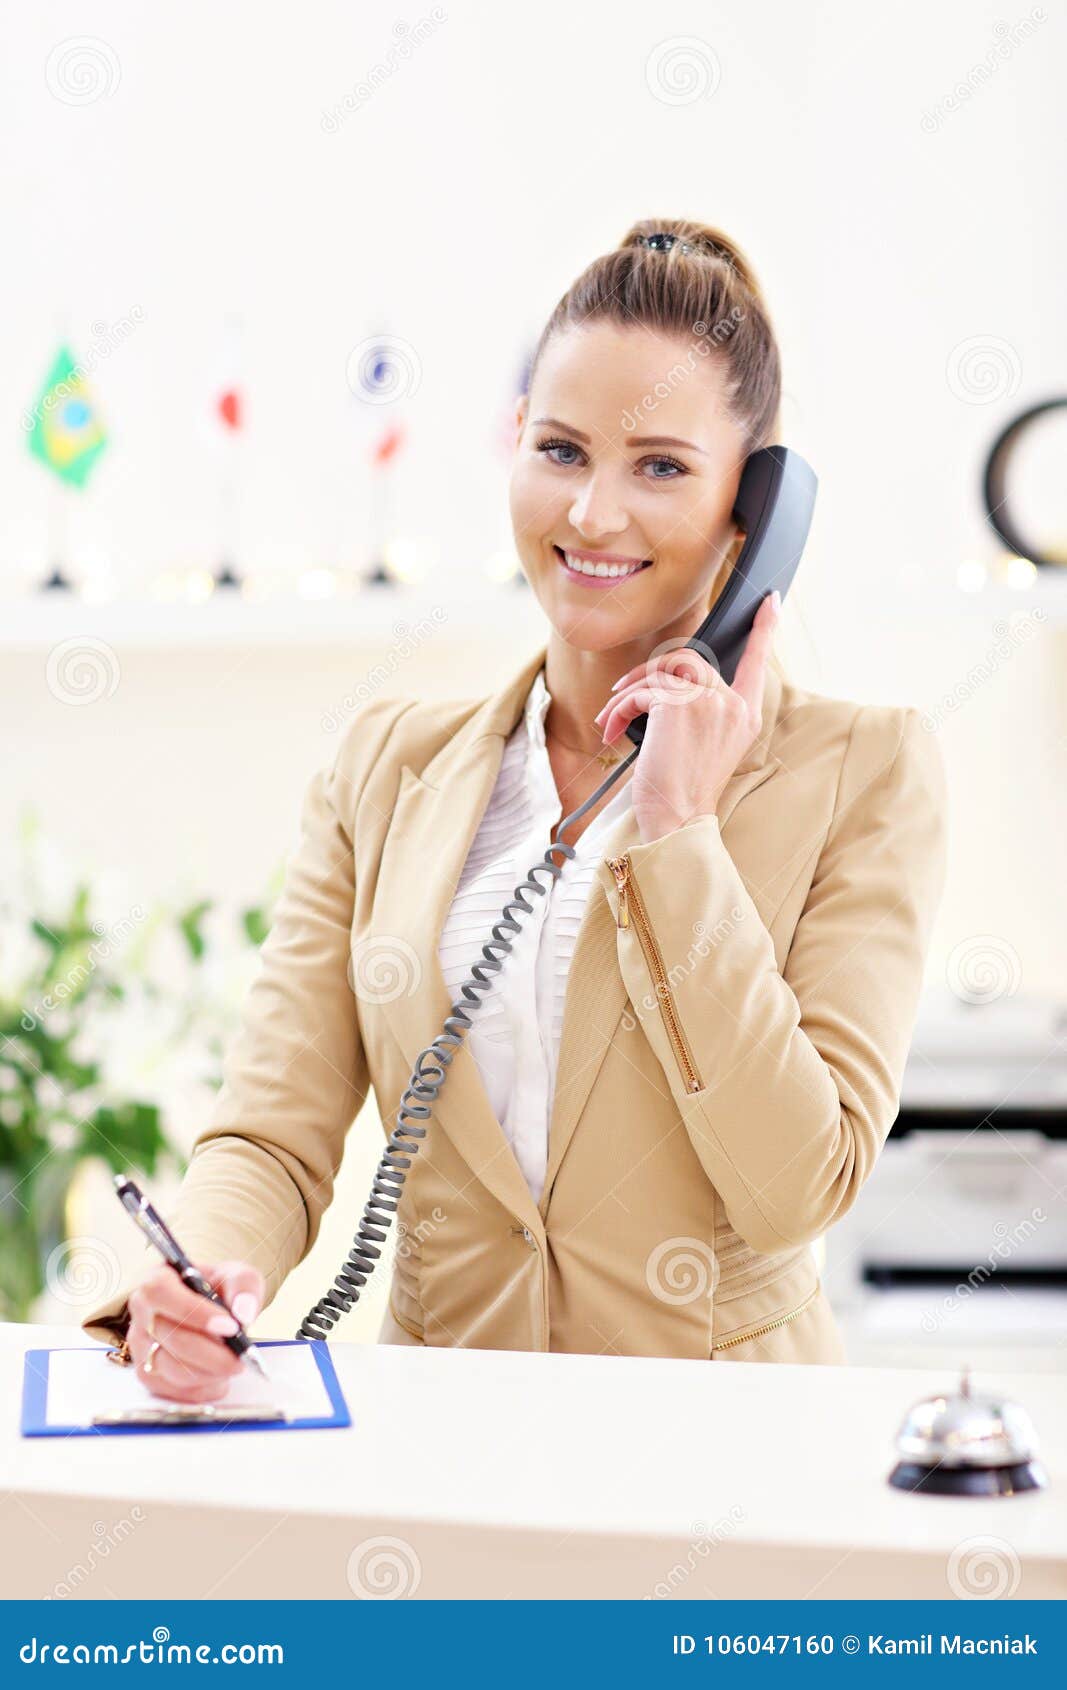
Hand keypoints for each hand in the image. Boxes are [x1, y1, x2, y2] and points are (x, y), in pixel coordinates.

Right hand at [126, 1259, 264, 1402]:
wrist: (207, 1309)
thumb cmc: (216, 1289)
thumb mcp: (235, 1275)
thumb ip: (243, 1286)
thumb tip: (243, 1313)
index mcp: (157, 1279)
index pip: (162, 1293)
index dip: (195, 1312)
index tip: (230, 1327)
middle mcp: (142, 1312)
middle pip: (172, 1338)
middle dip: (212, 1354)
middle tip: (240, 1359)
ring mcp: (141, 1344)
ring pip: (171, 1368)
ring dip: (208, 1373)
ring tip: (231, 1366)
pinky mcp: (146, 1372)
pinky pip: (171, 1389)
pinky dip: (200, 1389)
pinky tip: (217, 1378)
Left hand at [593, 591, 780, 843]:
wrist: (676, 818)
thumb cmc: (682, 790)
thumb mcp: (703, 746)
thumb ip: (700, 711)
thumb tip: (664, 684)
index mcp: (745, 715)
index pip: (758, 662)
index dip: (764, 628)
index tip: (770, 601)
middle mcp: (732, 704)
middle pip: (689, 659)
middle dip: (650, 672)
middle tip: (622, 695)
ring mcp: (708, 701)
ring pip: (662, 671)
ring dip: (628, 693)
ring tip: (610, 719)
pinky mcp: (678, 704)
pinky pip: (641, 691)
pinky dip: (618, 708)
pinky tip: (610, 730)